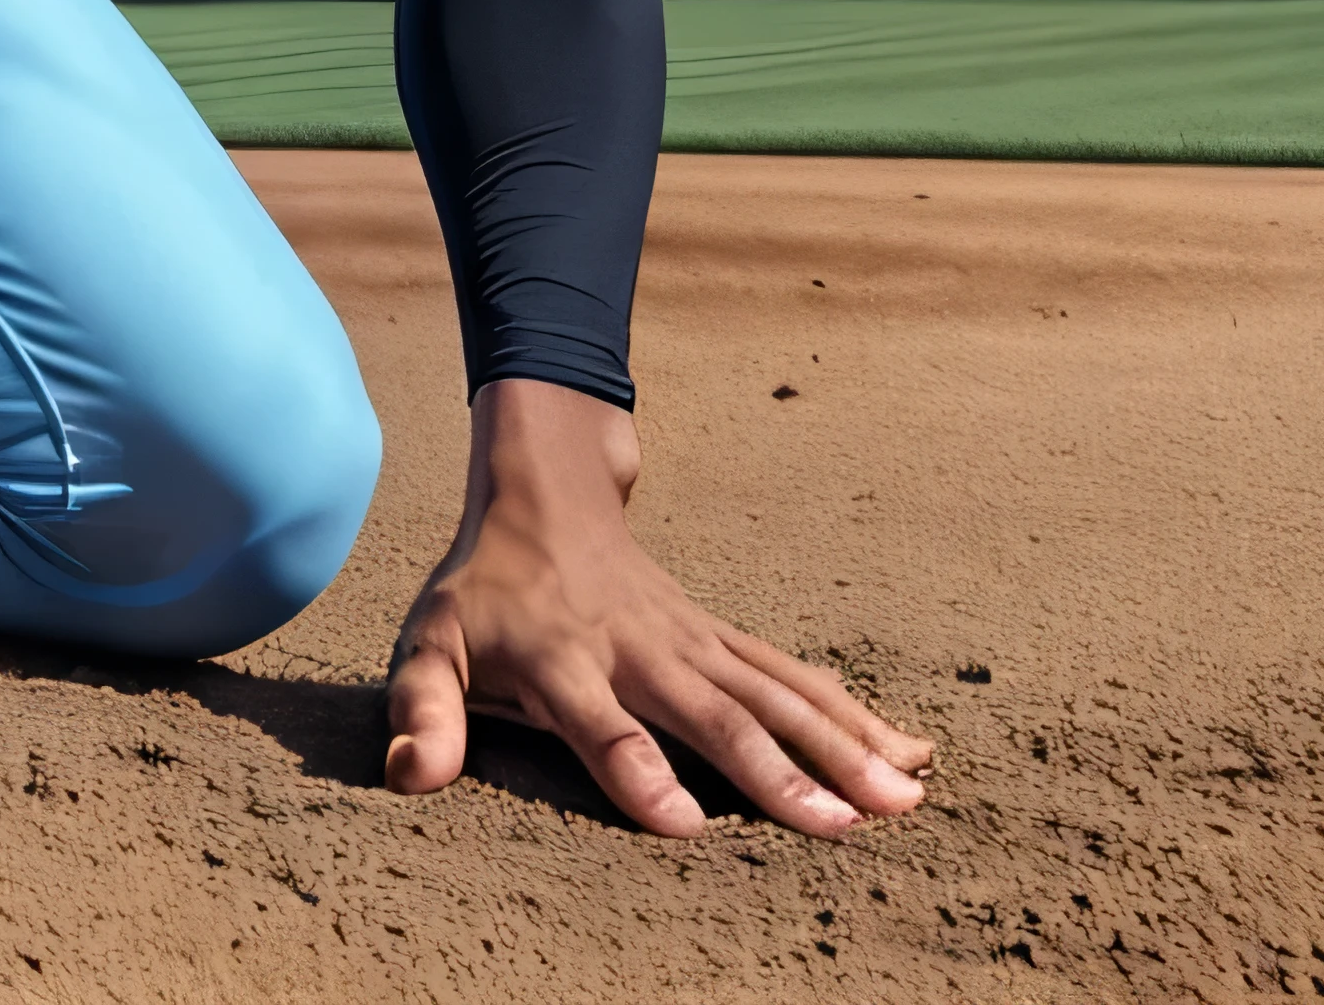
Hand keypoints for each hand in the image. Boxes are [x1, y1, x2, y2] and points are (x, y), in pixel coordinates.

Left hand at [384, 378, 934, 838]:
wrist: (541, 495)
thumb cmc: (482, 590)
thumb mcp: (427, 640)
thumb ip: (423, 709)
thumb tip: (411, 776)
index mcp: (560, 658)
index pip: (599, 722)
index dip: (633, 768)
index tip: (682, 824)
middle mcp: (637, 648)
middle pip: (710, 713)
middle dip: (774, 771)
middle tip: (839, 829)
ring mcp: (690, 640)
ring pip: (772, 693)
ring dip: (837, 746)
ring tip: (901, 802)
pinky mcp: (722, 638)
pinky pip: (793, 676)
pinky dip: (854, 713)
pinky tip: (912, 754)